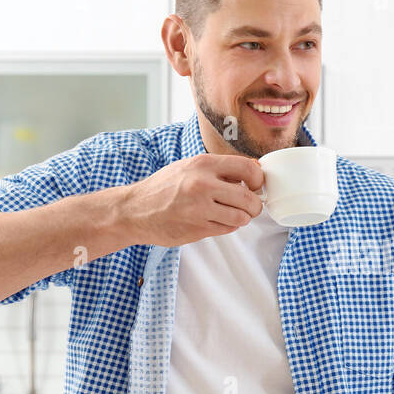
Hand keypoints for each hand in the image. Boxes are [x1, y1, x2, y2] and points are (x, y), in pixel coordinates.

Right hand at [118, 153, 263, 246]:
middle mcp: (203, 185)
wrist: (135, 211)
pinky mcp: (197, 229)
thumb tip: (253, 170)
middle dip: (255, 205)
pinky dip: (228, 226)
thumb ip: (218, 169)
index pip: (248, 168)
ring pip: (241, 217)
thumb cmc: (162, 188)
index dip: (258, 179)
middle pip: (249, 198)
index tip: (256, 185)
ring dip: (243, 218)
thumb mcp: (188, 167)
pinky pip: (227, 229)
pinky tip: (218, 220)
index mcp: (203, 164)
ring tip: (234, 214)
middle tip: (251, 206)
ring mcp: (200, 209)